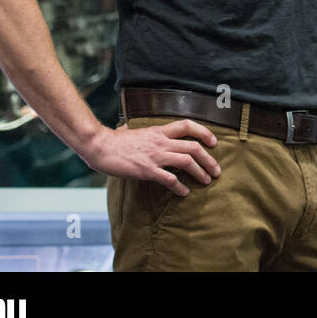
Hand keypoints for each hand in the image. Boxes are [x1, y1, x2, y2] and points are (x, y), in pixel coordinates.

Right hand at [81, 119, 220, 196]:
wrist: (100, 146)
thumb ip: (143, 133)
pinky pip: (169, 179)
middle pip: (193, 147)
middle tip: (216, 170)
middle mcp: (161, 142)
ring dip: (200, 172)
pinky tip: (184, 192)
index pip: (187, 125)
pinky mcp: (147, 170)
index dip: (204, 132)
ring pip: (186, 161)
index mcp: (159, 131)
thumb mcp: (134, 131)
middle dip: (209, 159)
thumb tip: (132, 129)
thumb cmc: (114, 141)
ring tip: (207, 181)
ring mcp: (155, 156)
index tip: (214, 142)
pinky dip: (180, 186)